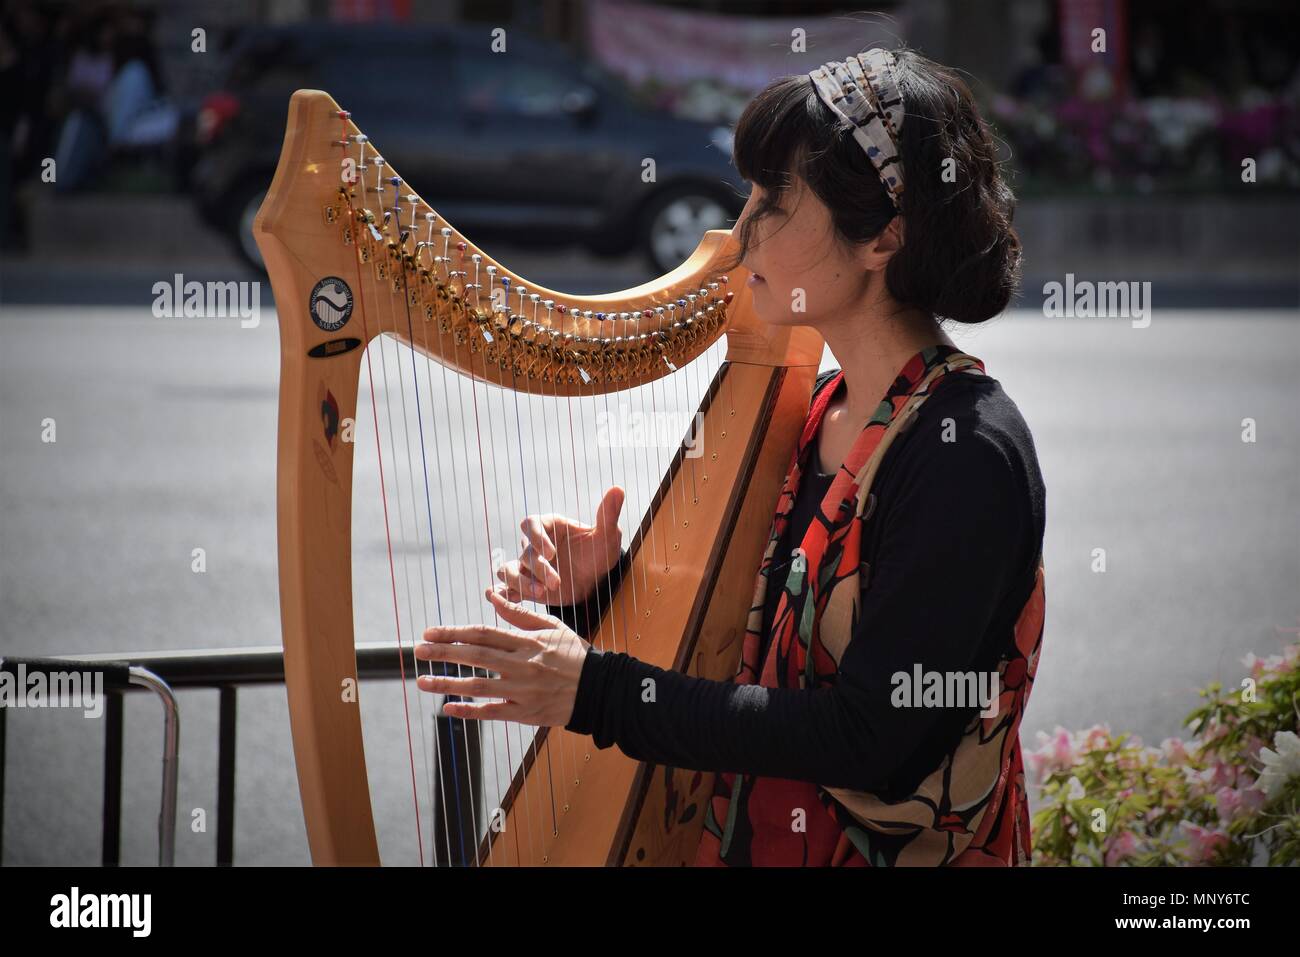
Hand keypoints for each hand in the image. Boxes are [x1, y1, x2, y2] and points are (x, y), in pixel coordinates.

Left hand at [414, 587, 589, 726]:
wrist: (600, 688)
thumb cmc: (574, 655)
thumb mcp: (551, 627)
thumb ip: (518, 614)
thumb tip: (491, 595)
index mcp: (525, 642)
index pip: (482, 634)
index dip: (453, 633)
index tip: (429, 632)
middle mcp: (521, 664)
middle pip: (474, 656)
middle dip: (443, 653)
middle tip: (417, 651)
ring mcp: (522, 690)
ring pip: (478, 686)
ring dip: (447, 683)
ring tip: (422, 681)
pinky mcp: (525, 712)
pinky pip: (492, 712)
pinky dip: (469, 711)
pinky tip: (448, 709)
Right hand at [496, 485, 623, 606]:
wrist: (594, 581)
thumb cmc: (598, 553)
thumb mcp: (607, 536)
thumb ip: (608, 514)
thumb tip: (618, 489)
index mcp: (549, 526)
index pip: (531, 524)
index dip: (536, 538)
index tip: (551, 553)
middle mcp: (534, 545)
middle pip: (525, 552)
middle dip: (538, 568)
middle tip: (556, 582)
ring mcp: (527, 566)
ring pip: (508, 570)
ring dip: (519, 582)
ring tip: (540, 594)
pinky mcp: (525, 585)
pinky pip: (507, 588)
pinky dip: (503, 593)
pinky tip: (508, 600)